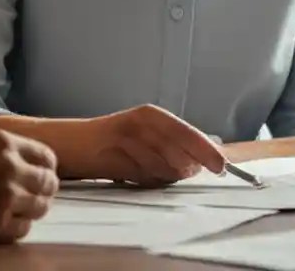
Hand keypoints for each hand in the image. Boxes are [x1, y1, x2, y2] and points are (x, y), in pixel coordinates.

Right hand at [0, 125, 58, 246]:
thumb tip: (5, 139)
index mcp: (3, 143)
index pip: (47, 157)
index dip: (47, 167)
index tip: (41, 173)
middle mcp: (10, 169)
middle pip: (48, 183)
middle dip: (44, 188)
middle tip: (35, 194)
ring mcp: (5, 199)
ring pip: (40, 207)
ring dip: (32, 208)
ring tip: (21, 209)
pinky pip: (23, 229)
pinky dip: (18, 226)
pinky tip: (7, 222)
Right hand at [59, 104, 226, 185]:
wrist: (72, 145)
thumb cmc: (113, 147)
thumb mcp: (146, 142)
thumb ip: (173, 150)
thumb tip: (201, 163)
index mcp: (153, 115)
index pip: (188, 133)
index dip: (206, 150)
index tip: (222, 167)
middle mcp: (142, 121)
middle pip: (178, 152)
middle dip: (181, 169)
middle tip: (169, 173)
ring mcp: (127, 134)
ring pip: (162, 166)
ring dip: (158, 176)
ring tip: (139, 169)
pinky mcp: (113, 151)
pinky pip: (140, 174)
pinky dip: (141, 178)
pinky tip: (127, 172)